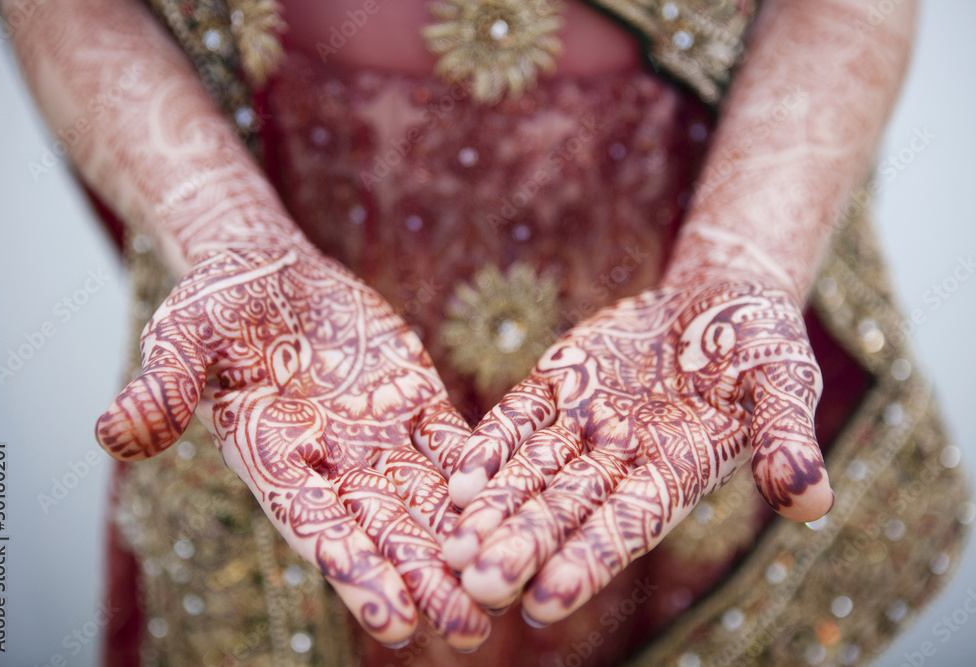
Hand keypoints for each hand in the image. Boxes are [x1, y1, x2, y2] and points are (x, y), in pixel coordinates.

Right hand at [95, 244, 489, 649]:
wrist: (269, 269)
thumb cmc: (216, 303)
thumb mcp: (183, 337)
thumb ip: (161, 387)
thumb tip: (110, 432)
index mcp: (274, 460)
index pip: (318, 528)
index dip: (356, 573)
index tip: (394, 623)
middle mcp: (332, 462)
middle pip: (385, 528)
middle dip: (425, 577)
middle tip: (470, 628)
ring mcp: (379, 435)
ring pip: (428, 498)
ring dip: (463, 541)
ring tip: (505, 584)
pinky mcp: (416, 403)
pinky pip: (455, 442)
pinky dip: (484, 472)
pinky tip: (520, 502)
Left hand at [441, 278, 833, 623]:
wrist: (716, 294)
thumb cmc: (762, 342)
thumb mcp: (783, 383)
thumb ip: (787, 439)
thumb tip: (815, 503)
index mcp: (675, 473)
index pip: (628, 526)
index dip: (589, 560)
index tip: (546, 602)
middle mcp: (621, 461)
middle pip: (566, 510)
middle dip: (522, 546)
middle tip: (477, 584)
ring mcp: (583, 424)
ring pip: (531, 475)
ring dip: (493, 509)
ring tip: (451, 546)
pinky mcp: (557, 385)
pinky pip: (517, 421)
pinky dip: (489, 449)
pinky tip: (456, 481)